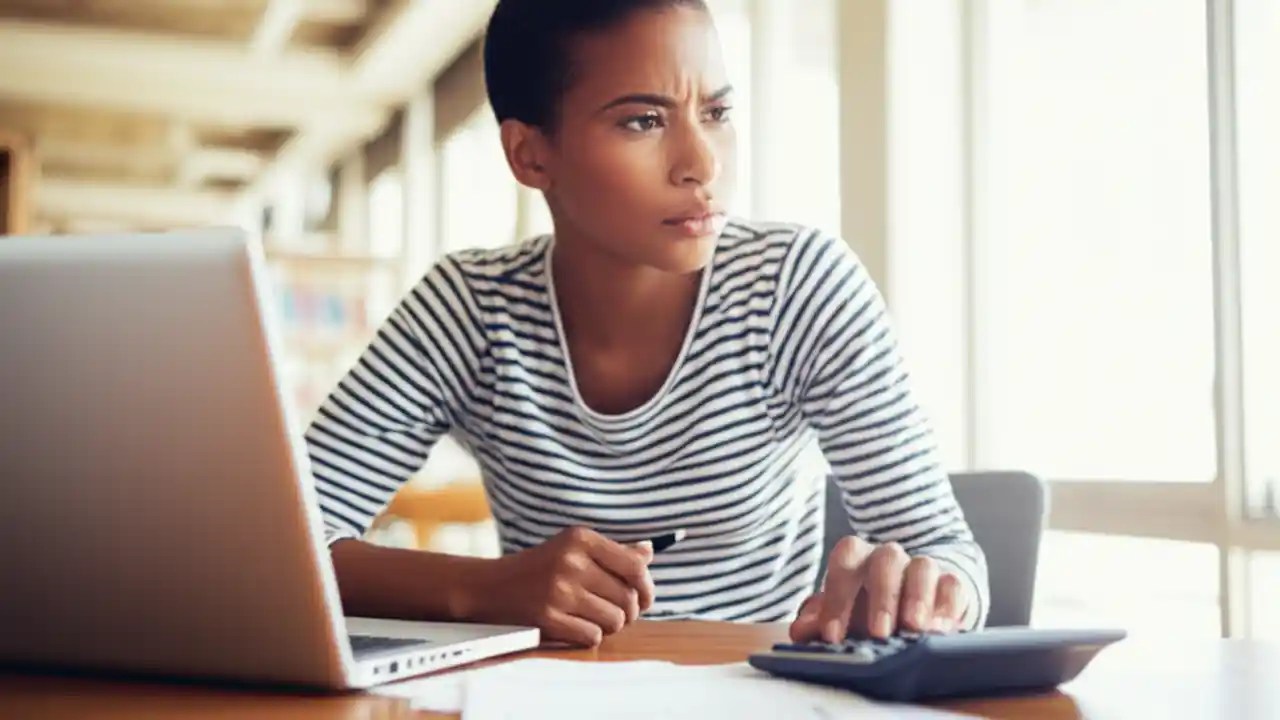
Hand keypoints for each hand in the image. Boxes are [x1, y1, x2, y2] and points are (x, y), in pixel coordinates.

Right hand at [473, 527, 654, 646]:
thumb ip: (613, 552)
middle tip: (616, 612)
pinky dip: (589, 635)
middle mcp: (571, 561)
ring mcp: (558, 591)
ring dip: (609, 625)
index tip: (645, 598)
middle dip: (628, 611)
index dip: (647, 587)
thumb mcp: (573, 549)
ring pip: (614, 620)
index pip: (635, 566)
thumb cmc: (540, 568)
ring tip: (593, 617)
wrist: (490, 587)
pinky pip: (593, 636)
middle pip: (628, 598)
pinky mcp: (547, 618)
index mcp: (581, 538)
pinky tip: (574, 626)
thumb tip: (650, 552)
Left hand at [790, 537, 967, 643]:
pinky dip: (947, 608)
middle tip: (879, 632)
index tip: (833, 635)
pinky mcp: (951, 586)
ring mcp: (923, 569)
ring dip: (918, 598)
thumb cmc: (865, 612)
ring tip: (914, 628)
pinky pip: (953, 586)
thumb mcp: (840, 618)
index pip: (845, 559)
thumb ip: (818, 622)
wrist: (909, 609)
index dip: (838, 595)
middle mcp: (890, 558)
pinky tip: (941, 632)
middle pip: (886, 559)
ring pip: (924, 566)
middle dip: (882, 596)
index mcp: (857, 560)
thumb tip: (800, 631)